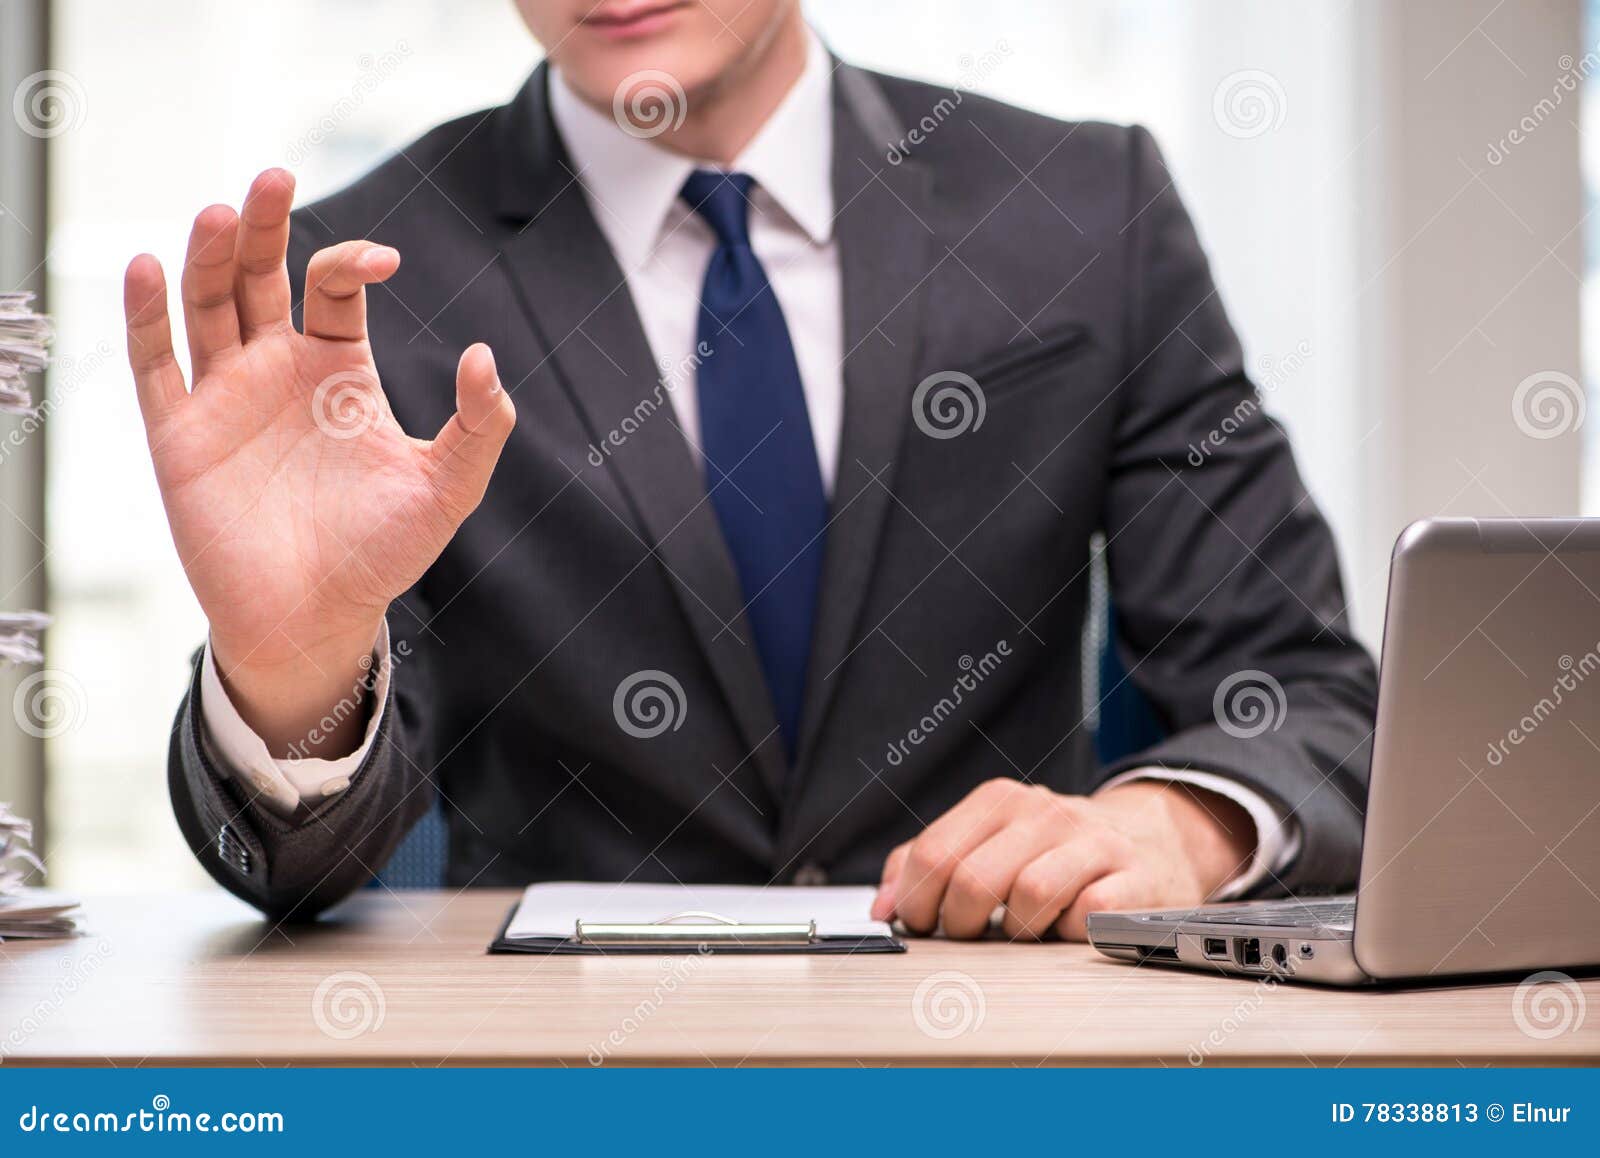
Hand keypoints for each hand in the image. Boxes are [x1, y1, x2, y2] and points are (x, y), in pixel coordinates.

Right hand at [123, 169, 515, 752]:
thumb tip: (484, 356)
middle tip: (272, 177)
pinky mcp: (181, 434)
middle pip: (258, 274)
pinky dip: (147, 315)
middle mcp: (277, 369)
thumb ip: (479, 426)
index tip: (383, 262)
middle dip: (262, 226)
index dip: (351, 262)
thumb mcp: (447, 488)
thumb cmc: (381, 554)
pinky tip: (150, 267)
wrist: (317, 620)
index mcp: (338, 369)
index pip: (333, 287)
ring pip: (206, 305)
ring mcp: (225, 396)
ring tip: (218, 212)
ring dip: (207, 256)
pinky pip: (155, 364)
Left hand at [870, 779, 1256, 939]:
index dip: (917, 901)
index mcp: (1001, 801)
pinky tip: (1066, 928)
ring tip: (1020, 931)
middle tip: (968, 935)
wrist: (1151, 838)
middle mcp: (1045, 814)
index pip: (936, 852)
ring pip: (1031, 895)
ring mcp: (1093, 843)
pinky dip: (1068, 934)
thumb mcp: (991, 837)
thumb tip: (884, 906)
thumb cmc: (1057, 847)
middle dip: (960, 922)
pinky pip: (1087, 915)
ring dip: (1016, 930)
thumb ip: (928, 863)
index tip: (919, 925)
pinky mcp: (1134, 878)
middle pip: (976, 879)